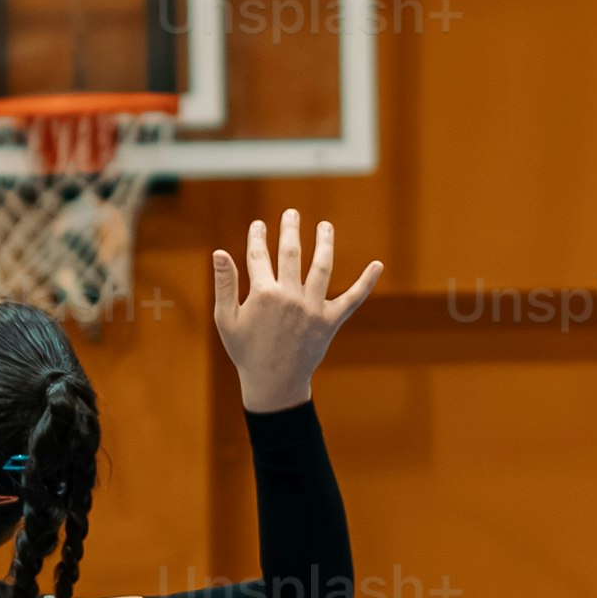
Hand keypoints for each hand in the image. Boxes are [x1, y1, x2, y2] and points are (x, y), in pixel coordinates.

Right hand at [207, 211, 384, 412]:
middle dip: (290, 229)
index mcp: (263, 294)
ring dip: (325, 243)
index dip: (257, 237)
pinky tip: (377, 265)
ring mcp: (313, 308)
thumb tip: (219, 252)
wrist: (274, 383)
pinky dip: (366, 282)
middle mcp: (290, 297)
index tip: (259, 225)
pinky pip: (352, 298)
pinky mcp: (330, 321)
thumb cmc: (246, 352)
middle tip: (292, 214)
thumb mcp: (227, 319)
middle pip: (291, 253)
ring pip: (322, 267)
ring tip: (325, 227)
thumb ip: (225, 284)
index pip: (259, 255)